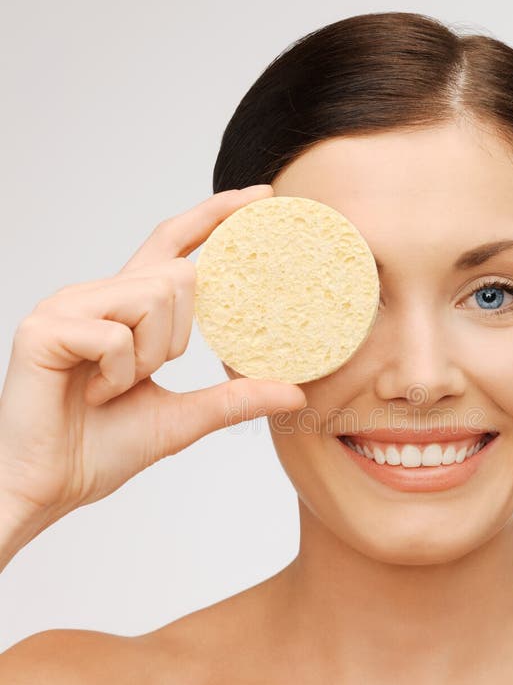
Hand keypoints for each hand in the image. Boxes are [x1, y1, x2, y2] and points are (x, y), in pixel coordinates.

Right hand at [0, 184, 305, 533]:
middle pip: (178, 275)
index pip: (175, 244)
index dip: (215, 216)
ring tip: (113, 387)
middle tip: (142, 376)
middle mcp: (97, 295)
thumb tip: (296, 391)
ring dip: (149, 357)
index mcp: (126, 308)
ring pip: (153, 297)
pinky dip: (119, 375)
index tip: (260, 198)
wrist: (48, 486)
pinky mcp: (44, 328)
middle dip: (178, 337)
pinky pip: (116, 336)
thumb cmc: (102, 448)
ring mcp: (67, 306)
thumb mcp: (183, 420)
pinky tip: (93, 393)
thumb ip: (234, 399)